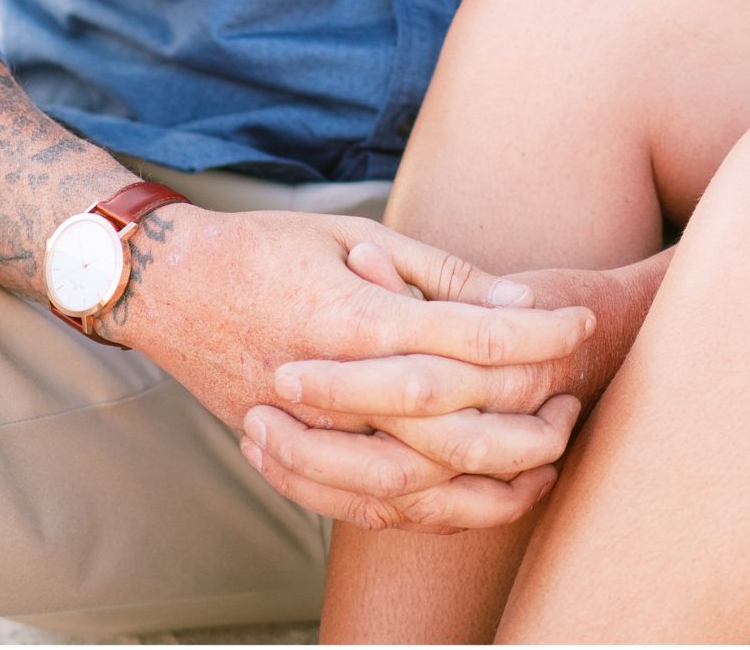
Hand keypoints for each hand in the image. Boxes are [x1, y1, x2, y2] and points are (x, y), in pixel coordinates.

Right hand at [114, 205, 596, 531]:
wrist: (169, 288)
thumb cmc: (266, 249)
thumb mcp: (356, 235)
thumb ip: (435, 275)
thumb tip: (512, 302)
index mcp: (354, 322)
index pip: (468, 343)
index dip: (534, 338)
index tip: (580, 324)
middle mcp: (336, 389)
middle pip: (454, 428)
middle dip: (528, 423)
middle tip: (574, 399)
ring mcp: (311, 435)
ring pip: (419, 486)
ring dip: (493, 481)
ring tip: (545, 457)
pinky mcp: (294, 462)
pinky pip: (371, 511)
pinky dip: (433, 514)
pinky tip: (480, 499)